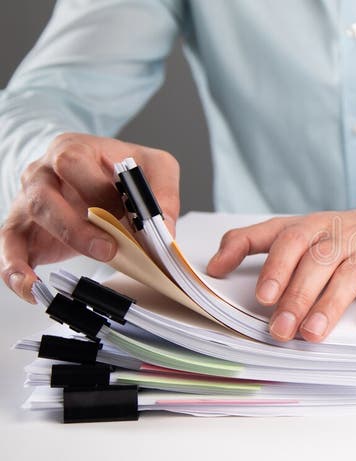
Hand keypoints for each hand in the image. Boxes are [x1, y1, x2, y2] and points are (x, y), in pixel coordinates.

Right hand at [1, 133, 180, 301]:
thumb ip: (163, 192)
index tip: (126, 214)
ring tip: (80, 270)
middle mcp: (42, 173)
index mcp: (72, 150)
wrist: (89, 173)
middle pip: (44, 194)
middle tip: (109, 248)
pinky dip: (14, 271)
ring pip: (28, 221)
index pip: (74, 163)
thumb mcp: (153, 166)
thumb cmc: (119, 169)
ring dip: (56, 248)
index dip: (98, 191)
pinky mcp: (21, 230)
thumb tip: (164, 229)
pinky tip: (32, 289)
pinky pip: (8, 249)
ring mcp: (27, 201)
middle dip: (76, 225)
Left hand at [206, 188, 355, 341]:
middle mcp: (340, 237)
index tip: (261, 296)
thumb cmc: (343, 233)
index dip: (275, 268)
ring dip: (330, 305)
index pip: (290, 241)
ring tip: (313, 334)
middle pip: (316, 263)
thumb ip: (252, 241)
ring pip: (349, 275)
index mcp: (312, 228)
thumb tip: (213, 267)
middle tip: (280, 329)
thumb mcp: (298, 228)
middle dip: (296, 297)